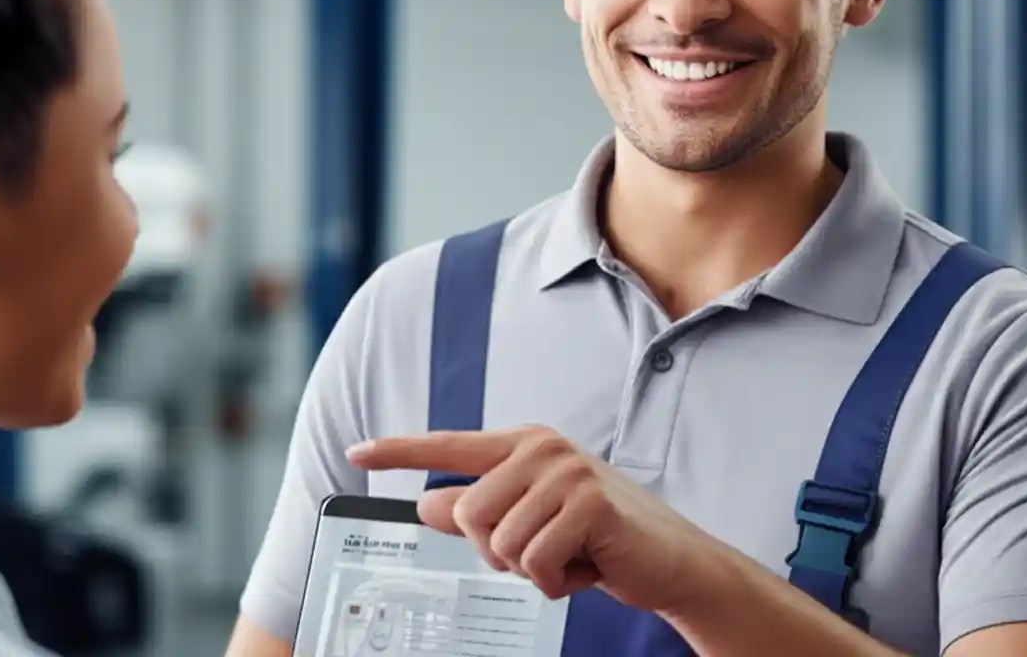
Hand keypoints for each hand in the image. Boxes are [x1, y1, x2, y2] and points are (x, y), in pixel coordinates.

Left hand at [346, 426, 726, 614]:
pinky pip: (533, 562)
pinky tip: (585, 568)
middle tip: (545, 551)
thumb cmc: (601, 538)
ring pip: (499, 544)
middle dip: (498, 552)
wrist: (669, 560)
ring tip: (571, 557)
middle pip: (468, 514)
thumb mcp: (533, 522)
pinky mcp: (590, 504)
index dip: (399, 450)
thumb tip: (426, 503)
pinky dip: (555, 582)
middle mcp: (543, 448)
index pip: (450, 445)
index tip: (357, 450)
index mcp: (525, 445)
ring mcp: (567, 472)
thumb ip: (481, 509)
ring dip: (531, 570)